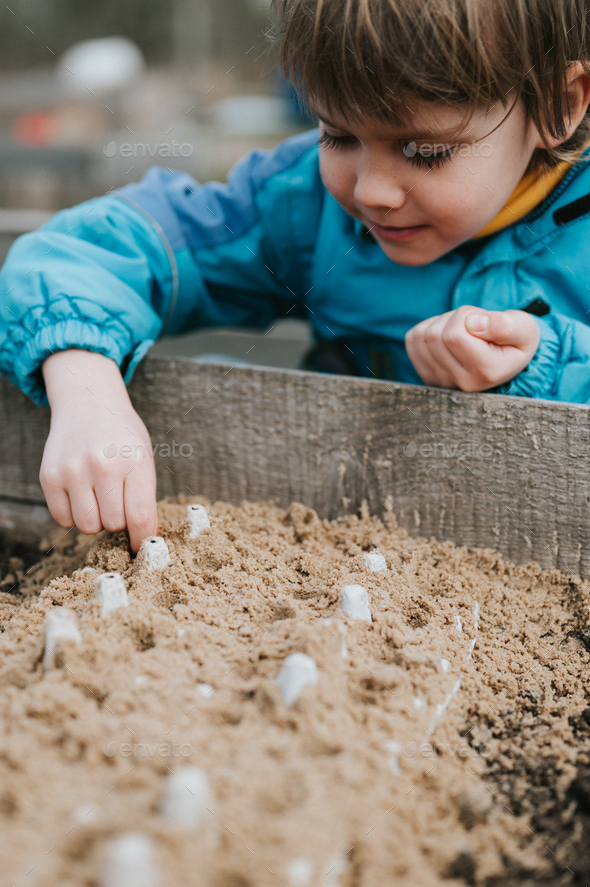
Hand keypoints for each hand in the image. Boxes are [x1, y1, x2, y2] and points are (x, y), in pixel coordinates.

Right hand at [40, 350, 157, 551]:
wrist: (88, 403)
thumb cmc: (121, 436)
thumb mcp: (144, 457)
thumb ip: (144, 496)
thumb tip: (142, 538)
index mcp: (135, 461)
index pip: (140, 517)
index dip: (142, 539)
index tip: (141, 547)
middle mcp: (103, 465)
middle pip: (114, 524)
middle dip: (119, 520)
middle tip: (117, 500)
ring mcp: (73, 470)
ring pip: (88, 526)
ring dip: (96, 519)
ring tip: (99, 496)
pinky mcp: (49, 475)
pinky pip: (63, 519)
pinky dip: (73, 515)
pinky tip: (80, 494)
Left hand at [405, 306, 540, 391]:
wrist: (507, 357)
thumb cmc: (516, 339)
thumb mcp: (524, 328)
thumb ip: (504, 325)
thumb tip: (473, 322)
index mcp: (486, 373)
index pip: (454, 336)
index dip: (466, 316)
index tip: (484, 321)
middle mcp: (460, 384)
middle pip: (435, 335)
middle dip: (453, 318)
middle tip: (474, 324)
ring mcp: (440, 382)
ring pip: (422, 335)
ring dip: (442, 322)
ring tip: (464, 331)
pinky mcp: (427, 375)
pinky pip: (412, 339)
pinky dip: (428, 328)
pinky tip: (449, 336)